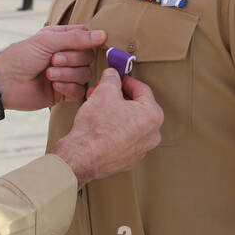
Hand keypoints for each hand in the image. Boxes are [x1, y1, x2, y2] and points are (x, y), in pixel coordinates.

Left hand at [0, 25, 105, 109]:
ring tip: (48, 74)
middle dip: (72, 59)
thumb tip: (103, 34)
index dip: (91, 42)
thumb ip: (76, 38)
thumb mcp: (47, 41)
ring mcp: (66, 75)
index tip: (93, 44)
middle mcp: (67, 56)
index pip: (87, 37)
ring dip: (67, 74)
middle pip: (89, 57)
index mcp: (62, 39)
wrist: (4, 82)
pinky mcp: (64, 93)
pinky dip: (67, 88)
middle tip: (53, 60)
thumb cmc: (20, 57)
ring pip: (85, 74)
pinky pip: (79, 91)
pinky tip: (53, 86)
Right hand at [51, 69, 162, 185]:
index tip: (118, 78)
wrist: (82, 157)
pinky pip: (124, 138)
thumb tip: (113, 75)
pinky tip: (99, 126)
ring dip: (116, 113)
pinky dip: (114, 130)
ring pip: (130, 123)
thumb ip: (112, 78)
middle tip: (105, 92)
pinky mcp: (128, 160)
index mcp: (152, 116)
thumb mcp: (104, 92)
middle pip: (137, 107)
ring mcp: (141, 149)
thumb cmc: (96, 127)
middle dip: (119, 97)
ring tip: (98, 107)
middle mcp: (152, 135)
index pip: (143, 90)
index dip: (127, 81)